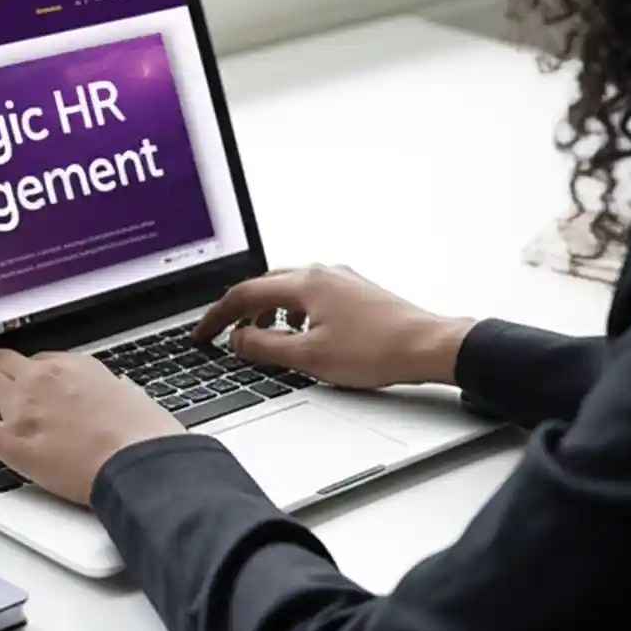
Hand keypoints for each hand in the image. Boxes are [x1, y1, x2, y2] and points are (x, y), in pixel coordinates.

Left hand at [0, 350, 184, 505]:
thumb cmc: (144, 436)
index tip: (32, 386)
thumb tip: (104, 400)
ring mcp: (24, 409)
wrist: (140, 462)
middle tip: (1, 393)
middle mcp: (44, 380)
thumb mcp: (129, 396)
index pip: (39, 360)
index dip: (32, 376)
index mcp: (75, 366)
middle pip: (3, 362)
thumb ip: (104, 394)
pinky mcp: (12, 442)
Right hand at [192, 264, 475, 388]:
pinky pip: (312, 295)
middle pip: (265, 285)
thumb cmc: (376, 351)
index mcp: (305, 283)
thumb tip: (238, 341)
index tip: (202, 335)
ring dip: (268, 312)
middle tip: (224, 335)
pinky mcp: (356, 292)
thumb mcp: (308, 357)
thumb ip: (265, 347)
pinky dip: (294, 312)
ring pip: (289, 289)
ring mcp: (341, 279)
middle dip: (241, 311)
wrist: (428, 347)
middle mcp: (321, 272)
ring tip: (262, 338)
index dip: (217, 317)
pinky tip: (301, 334)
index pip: (244, 294)